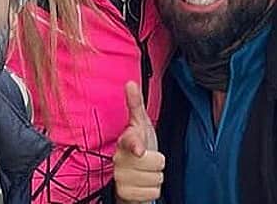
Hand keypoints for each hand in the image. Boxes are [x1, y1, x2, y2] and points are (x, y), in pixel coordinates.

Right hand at [113, 81, 164, 203]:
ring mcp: (121, 177)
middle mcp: (118, 159)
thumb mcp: (141, 124)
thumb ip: (135, 104)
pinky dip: (152, 190)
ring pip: (154, 179)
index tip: (139, 149)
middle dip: (157, 163)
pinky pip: (151, 193)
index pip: (130, 142)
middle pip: (153, 162)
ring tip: (146, 171)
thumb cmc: (139, 146)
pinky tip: (144, 184)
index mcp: (124, 140)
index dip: (135, 145)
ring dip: (155, 177)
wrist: (133, 175)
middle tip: (148, 159)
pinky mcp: (124, 194)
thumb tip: (130, 83)